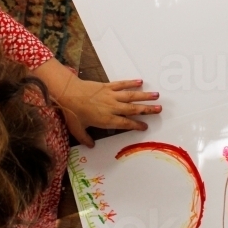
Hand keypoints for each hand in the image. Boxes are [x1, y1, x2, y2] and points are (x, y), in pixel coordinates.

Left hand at [32, 59, 160, 147]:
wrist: (67, 93)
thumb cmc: (72, 112)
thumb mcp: (77, 129)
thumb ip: (85, 139)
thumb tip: (91, 146)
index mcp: (107, 119)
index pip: (125, 123)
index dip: (136, 125)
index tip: (145, 126)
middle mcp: (112, 107)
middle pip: (133, 109)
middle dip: (147, 109)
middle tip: (159, 109)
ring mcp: (111, 95)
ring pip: (131, 96)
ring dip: (144, 96)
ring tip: (156, 95)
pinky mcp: (107, 86)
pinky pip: (121, 84)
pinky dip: (131, 83)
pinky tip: (140, 82)